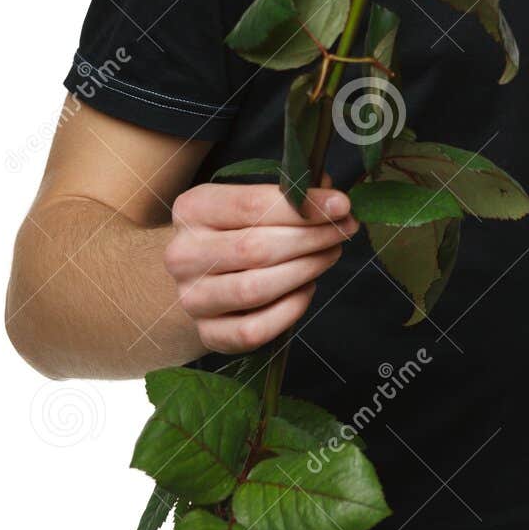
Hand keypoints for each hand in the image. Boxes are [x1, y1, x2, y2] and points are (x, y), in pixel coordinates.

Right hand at [165, 174, 359, 353]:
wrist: (201, 277)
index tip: (342, 206)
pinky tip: (306, 289)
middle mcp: (183, 254)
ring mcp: (192, 298)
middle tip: (344, 230)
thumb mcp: (252, 201)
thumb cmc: (236, 231)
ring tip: (330, 254)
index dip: (303, 206)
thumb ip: (291, 196)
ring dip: (305, 270)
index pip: (252, 205)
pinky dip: (290, 310)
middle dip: (311, 238)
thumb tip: (334, 201)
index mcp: (192, 210)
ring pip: (256, 289)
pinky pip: (255, 330)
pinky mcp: (208, 334)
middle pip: (256, 248)